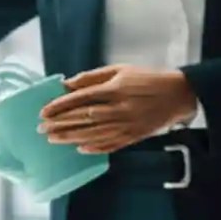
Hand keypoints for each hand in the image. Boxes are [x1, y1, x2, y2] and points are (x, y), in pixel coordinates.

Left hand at [38, 64, 198, 153]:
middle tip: (41, 128)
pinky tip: (79, 149)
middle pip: (83, 118)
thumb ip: (93, 77)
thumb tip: (67, 84)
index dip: (60, 106)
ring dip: (71, 137)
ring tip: (53, 139)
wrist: (178, 94)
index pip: (80, 99)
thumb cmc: (147, 78)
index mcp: (115, 89)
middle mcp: (119, 109)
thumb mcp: (120, 70)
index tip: (44, 112)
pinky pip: (111, 145)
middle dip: (60, 124)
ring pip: (93, 134)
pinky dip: (94, 148)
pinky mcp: (134, 137)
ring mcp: (127, 125)